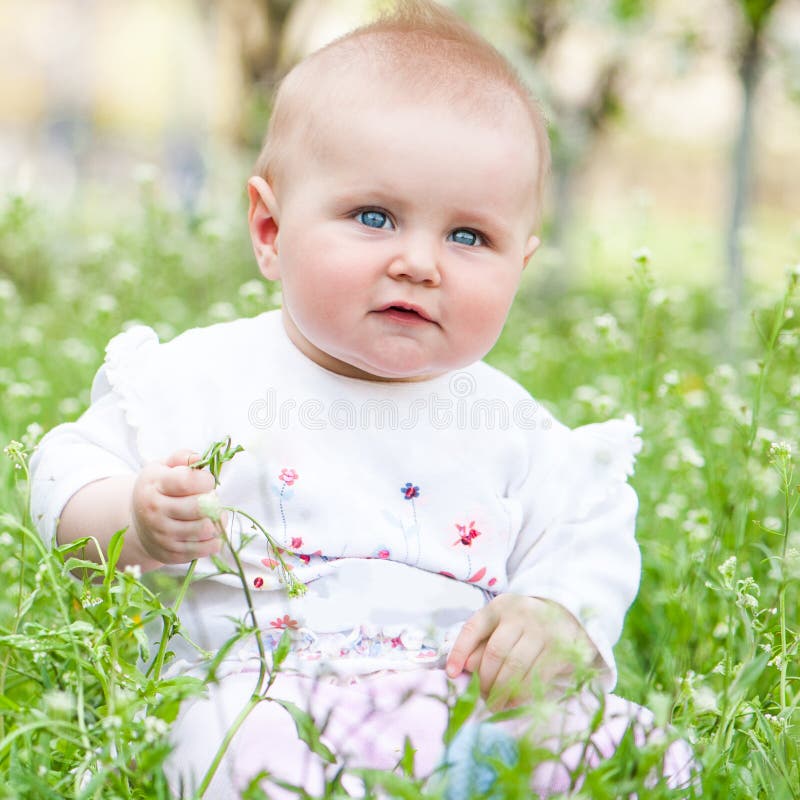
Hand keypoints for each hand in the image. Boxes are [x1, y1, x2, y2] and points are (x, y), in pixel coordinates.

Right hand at [131, 449, 220, 564]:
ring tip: (212, 514)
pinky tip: (210, 532)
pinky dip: (214, 540)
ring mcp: (162, 535)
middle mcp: (155, 512)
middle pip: (200, 507)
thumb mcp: (163, 467)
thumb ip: (182, 458)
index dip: (206, 480)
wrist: (137, 523)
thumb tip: (199, 459)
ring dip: (217, 520)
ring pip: (205, 529)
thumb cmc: (158, 489)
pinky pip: (204, 549)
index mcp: (154, 486)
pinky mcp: (171, 554)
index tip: (206, 481)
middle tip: (211, 499)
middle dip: (213, 501)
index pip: (188, 482)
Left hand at [445, 595, 595, 708]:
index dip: (459, 652)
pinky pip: (537, 677)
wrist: (566, 616)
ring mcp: (542, 631)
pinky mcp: (560, 649)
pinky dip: (522, 694)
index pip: (473, 629)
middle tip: (482, 698)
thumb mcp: (499, 626)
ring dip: (502, 691)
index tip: (451, 674)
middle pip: (496, 652)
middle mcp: (520, 615)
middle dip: (486, 681)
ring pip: (516, 667)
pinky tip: (514, 702)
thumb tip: (464, 668)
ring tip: (495, 704)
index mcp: (499, 607)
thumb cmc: (522, 626)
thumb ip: (480, 645)